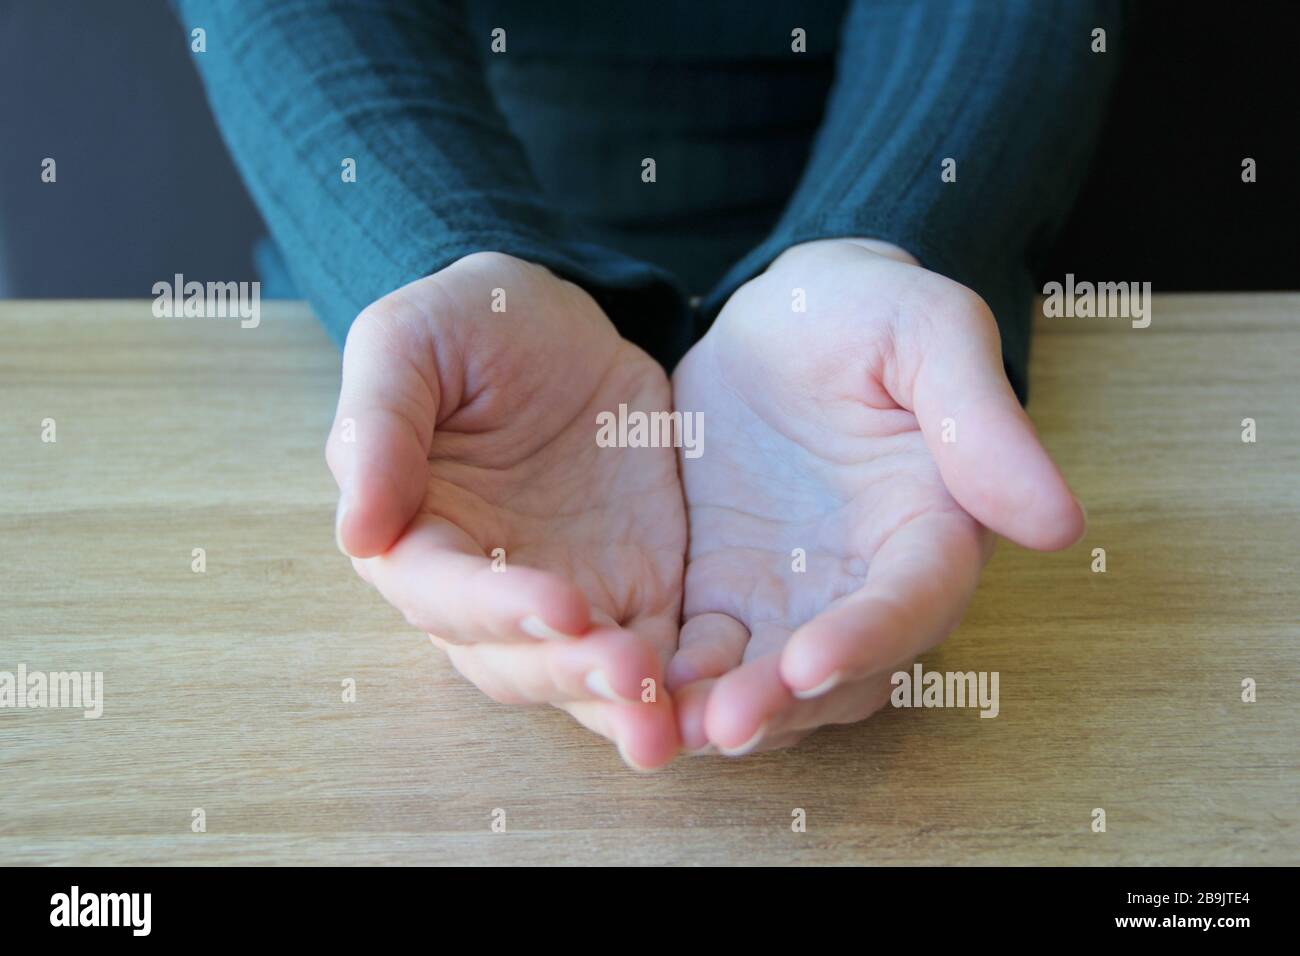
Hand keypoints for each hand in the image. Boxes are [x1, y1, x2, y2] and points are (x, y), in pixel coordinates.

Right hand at [327, 253, 684, 769]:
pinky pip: (656, 654)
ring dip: (622, 704)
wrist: (565, 326)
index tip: (560, 606)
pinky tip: (714, 699)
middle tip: (632, 677)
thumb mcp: (409, 341)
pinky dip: (680, 687)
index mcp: (415, 536)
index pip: (443, 593)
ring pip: (581, 677)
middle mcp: (484, 588)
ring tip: (670, 721)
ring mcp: (565, 597)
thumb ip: (378, 428)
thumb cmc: (470, 325)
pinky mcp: (635, 593)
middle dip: (571, 675)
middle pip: (514, 659)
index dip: (497, 608)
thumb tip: (356, 531)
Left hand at [668, 239, 1083, 753]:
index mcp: (932, 524)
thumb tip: (1060, 524)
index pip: (913, 601)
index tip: (810, 661)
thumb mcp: (927, 330)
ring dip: (722, 712)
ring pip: (770, 683)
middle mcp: (869, 581)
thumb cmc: (866, 310)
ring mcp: (794, 596)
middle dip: (783, 705)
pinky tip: (626, 689)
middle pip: (841, 672)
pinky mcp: (727, 593)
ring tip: (663, 730)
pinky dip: (675, 680)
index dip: (868, 638)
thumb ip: (981, 421)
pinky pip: (704, 654)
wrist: (783, 317)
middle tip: (721, 725)